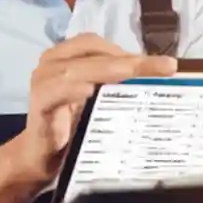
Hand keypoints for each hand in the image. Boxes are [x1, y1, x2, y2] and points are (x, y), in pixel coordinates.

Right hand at [12, 34, 175, 184]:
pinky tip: (91, 92)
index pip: (97, 44)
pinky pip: (55, 91)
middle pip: (90, 50)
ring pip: (75, 69)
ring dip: (108, 69)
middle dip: (128, 59)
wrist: (40, 157)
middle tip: (164, 68)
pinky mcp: (38, 104)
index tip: (162, 64)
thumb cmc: (72, 127)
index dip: (129, 50)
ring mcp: (42, 82)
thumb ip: (115, 85)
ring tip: (135, 72)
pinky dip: (74, 89)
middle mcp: (51, 63)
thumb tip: (158, 75)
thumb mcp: (97, 101)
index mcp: (65, 57)